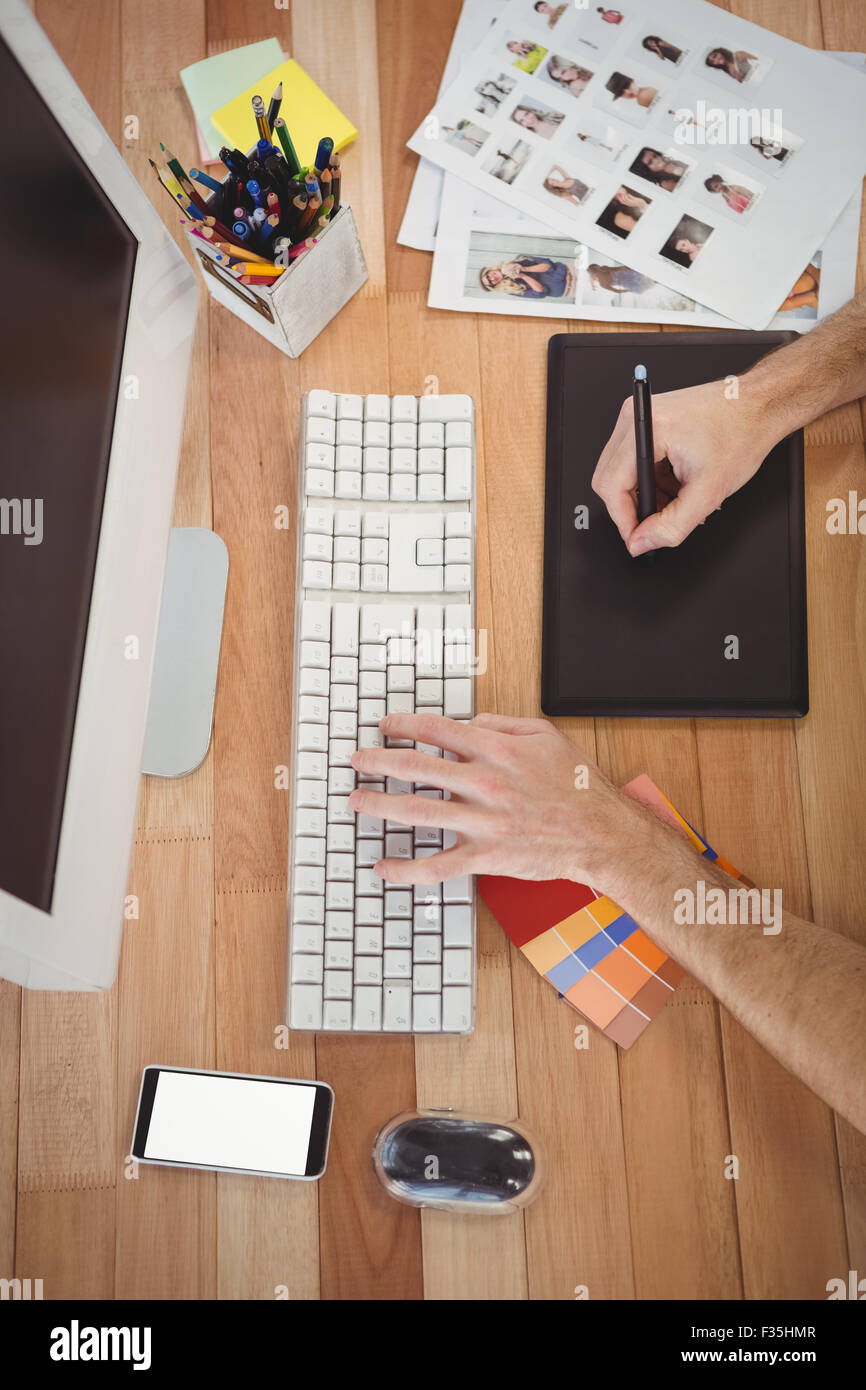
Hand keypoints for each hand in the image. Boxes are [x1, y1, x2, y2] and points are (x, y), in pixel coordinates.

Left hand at [348, 712, 649, 893]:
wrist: (602, 834)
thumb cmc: (578, 786)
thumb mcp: (546, 736)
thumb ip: (504, 723)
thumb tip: (470, 722)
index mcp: (497, 750)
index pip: (437, 730)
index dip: (403, 725)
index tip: (385, 726)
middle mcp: (485, 783)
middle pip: (417, 767)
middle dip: (379, 761)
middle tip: (357, 760)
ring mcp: (483, 822)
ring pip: (419, 811)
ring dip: (381, 805)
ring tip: (357, 800)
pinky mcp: (486, 856)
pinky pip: (437, 866)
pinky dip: (406, 869)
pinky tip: (383, 867)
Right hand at [592, 379, 780, 554]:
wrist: (758, 407)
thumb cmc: (741, 433)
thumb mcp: (709, 492)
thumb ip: (671, 526)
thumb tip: (641, 542)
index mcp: (649, 428)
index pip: (611, 485)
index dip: (623, 520)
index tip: (637, 538)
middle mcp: (637, 416)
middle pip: (609, 479)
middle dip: (635, 507)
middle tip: (660, 521)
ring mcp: (640, 415)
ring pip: (620, 472)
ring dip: (645, 495)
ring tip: (677, 500)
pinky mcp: (647, 419)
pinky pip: (632, 460)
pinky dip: (651, 479)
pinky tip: (677, 484)